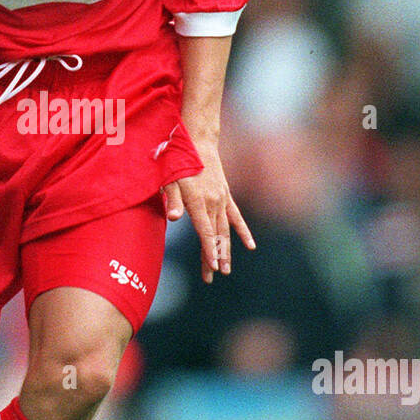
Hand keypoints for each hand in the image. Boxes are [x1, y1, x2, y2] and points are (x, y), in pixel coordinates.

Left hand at [162, 138, 254, 282]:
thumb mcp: (169, 179)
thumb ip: (172, 199)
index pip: (206, 232)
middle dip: (214, 258)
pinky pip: (236, 216)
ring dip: (226, 250)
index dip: (210, 251)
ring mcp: (222, 199)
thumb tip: (173, 218)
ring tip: (226, 270)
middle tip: (211, 278)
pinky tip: (250, 246)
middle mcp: (213, 202)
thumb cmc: (178, 161)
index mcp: (198, 201)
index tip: (213, 269)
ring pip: (225, 230)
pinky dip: (242, 231)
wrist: (197, 140)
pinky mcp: (226, 194)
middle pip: (215, 236)